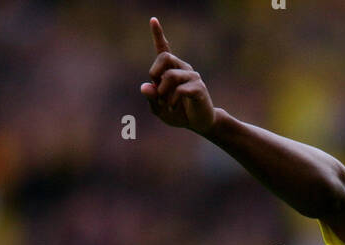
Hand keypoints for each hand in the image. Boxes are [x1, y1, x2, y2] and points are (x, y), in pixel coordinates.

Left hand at [140, 17, 215, 133]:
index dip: (158, 33)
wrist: (199, 123)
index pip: (164, 48)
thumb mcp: (159, 108)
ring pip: (170, 75)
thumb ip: (151, 97)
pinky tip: (172, 107)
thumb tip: (144, 87)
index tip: (153, 20)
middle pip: (165, 56)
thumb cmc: (179, 113)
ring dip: (162, 92)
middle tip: (156, 88)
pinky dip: (172, 100)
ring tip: (165, 104)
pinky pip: (180, 90)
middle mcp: (182, 68)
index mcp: (171, 69)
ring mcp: (192, 76)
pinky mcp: (198, 88)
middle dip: (155, 72)